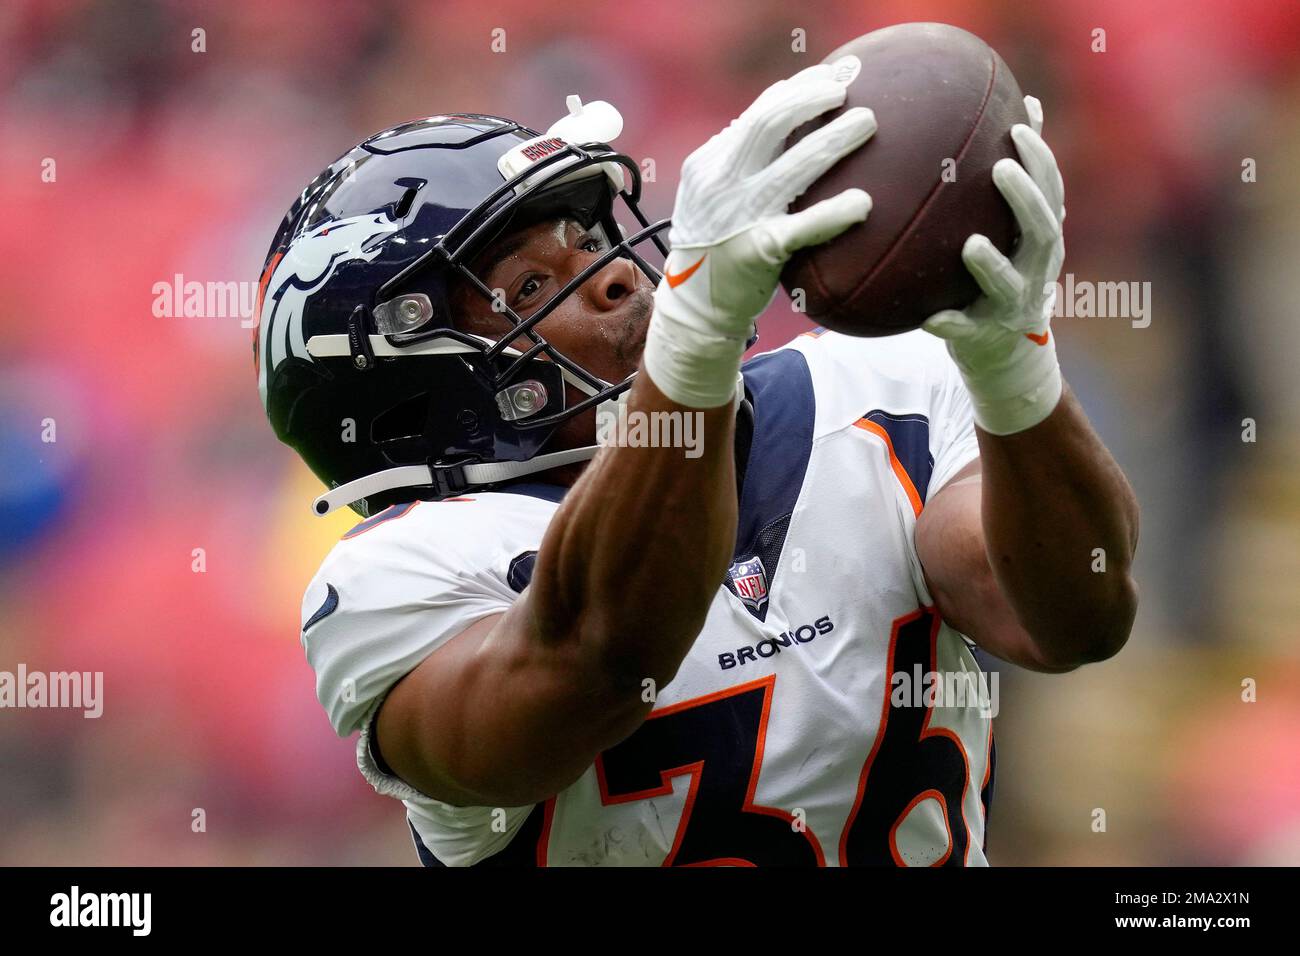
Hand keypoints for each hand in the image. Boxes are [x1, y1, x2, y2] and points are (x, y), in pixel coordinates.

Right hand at [644, 60, 875, 406]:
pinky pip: (801, 227)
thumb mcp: (713, 201)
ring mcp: (737, 216)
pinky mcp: (757, 251)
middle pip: (771, 122)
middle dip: (814, 98)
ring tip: (868, 123)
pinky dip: (834, 213)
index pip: (757, 113)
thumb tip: (792, 130)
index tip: (832, 77)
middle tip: (850, 90)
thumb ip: (742, 167)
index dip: (799, 89)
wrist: (694, 310)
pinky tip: (863, 203)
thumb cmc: (714, 252)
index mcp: (709, 165)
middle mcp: (720, 183)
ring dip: (834, 140)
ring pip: (792, 166)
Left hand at [923, 96, 1065, 434]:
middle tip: (1001, 169)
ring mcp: (1011, 306)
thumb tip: (1028, 104)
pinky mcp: (983, 338)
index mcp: (1043, 239)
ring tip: (972, 244)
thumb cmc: (1006, 272)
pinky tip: (931, 318)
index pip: (1052, 193)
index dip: (1041, 161)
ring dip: (992, 265)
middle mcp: (1036, 271)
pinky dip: (951, 325)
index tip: (1019, 127)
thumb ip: (1024, 174)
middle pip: (1043, 232)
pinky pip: (965, 333)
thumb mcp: (1019, 227)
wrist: (1006, 353)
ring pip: (1008, 285)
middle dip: (1026, 200)